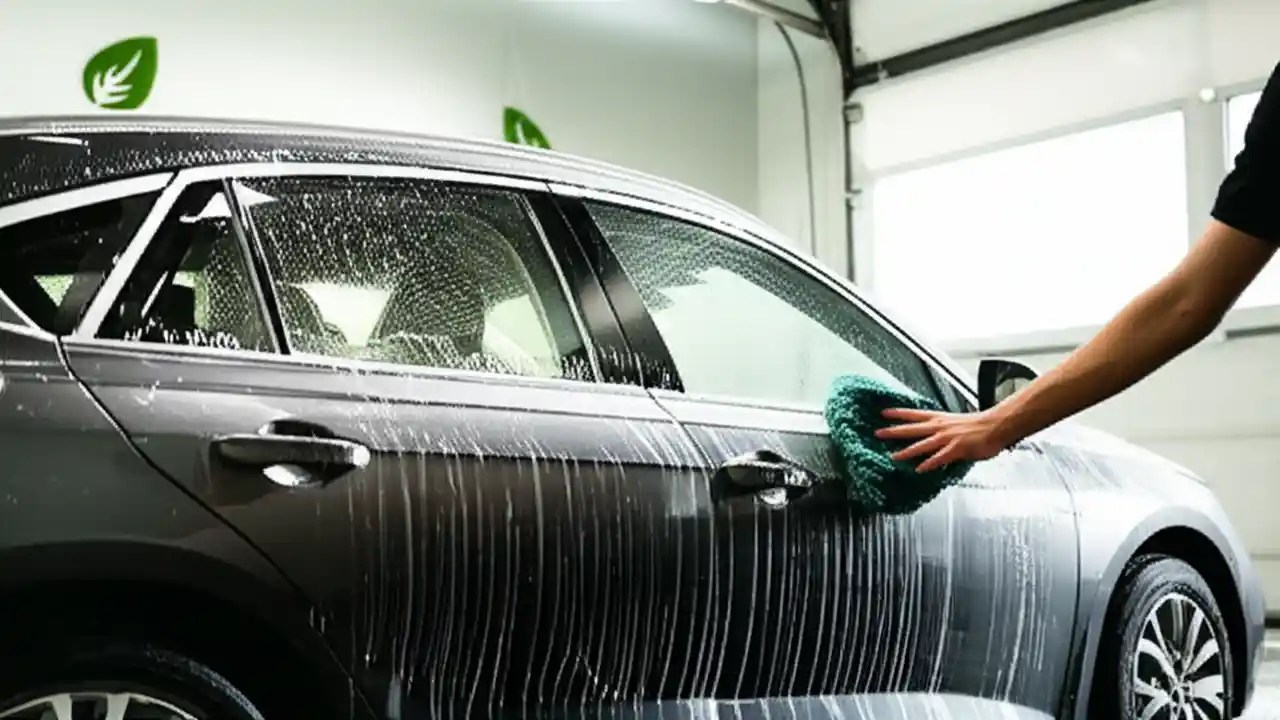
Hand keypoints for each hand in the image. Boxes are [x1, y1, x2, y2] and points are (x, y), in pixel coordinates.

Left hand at [874, 408, 1010, 472]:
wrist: (995, 426)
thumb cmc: (978, 426)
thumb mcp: (955, 423)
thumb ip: (942, 431)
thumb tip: (933, 439)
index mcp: (939, 419)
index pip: (914, 414)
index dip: (898, 414)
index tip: (883, 413)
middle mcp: (940, 427)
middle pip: (912, 428)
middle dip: (893, 431)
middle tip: (877, 432)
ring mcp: (947, 438)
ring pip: (922, 444)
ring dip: (906, 451)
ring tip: (893, 457)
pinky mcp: (956, 449)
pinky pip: (939, 458)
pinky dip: (929, 463)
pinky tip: (919, 469)